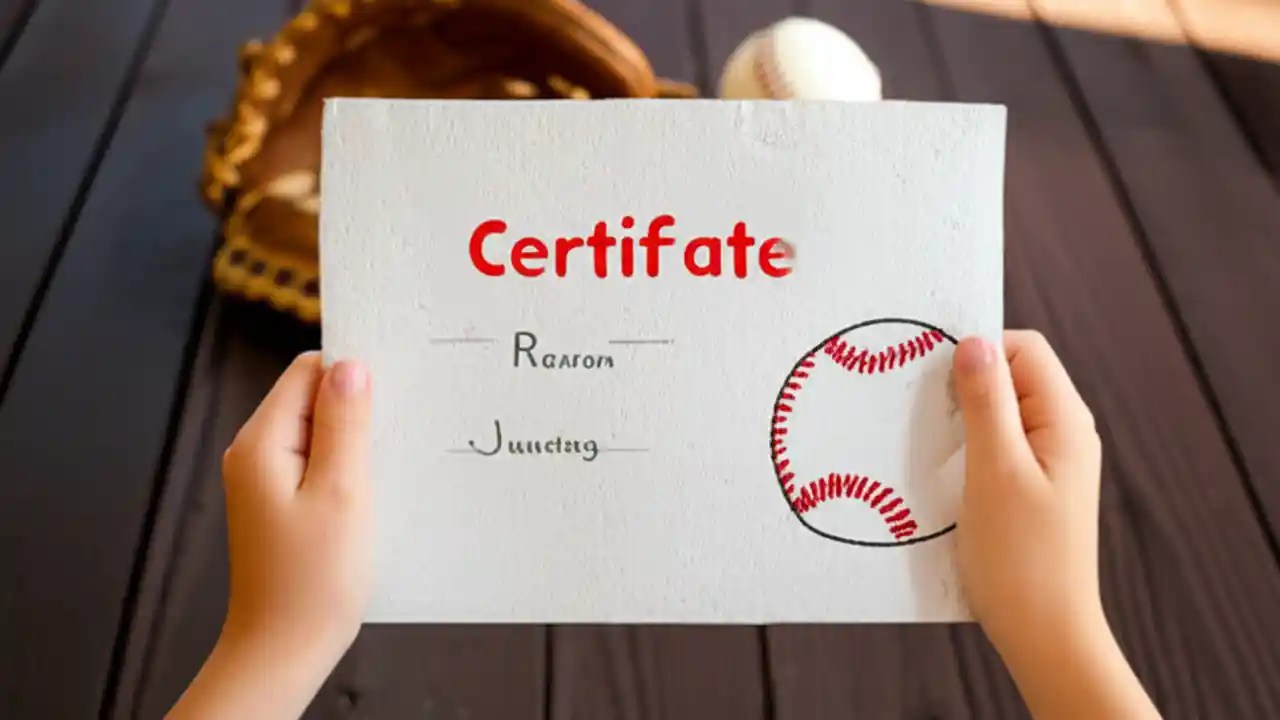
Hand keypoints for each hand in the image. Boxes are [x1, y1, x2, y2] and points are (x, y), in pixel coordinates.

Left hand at [168, 352, 371, 718]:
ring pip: (320, 433)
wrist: (284, 650)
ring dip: (357, 443)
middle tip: (397, 436)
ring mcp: (266, 480)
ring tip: (386, 470)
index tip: (395, 391)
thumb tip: (350, 365)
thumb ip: (345, 423)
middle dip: (358, 409)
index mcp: (261, 442)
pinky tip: (371, 493)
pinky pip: (318, 464)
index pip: (307, 371)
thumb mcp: (341, 492)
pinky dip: (347, 470)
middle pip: (313, 398)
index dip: (352, 372)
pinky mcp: (282, 504)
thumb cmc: (313, 581)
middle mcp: (255, 454)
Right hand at [952, 331, 1158, 718]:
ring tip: (927, 441)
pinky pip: (997, 446)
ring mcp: (1049, 463)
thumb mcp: (994, 470)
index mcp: (1064, 421)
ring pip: (1000, 414)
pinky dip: (967, 448)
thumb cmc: (1020, 556)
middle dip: (964, 384)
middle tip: (919, 408)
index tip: (931, 376)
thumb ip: (986, 403)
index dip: (978, 351)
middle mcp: (1063, 434)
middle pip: (1012, 378)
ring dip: (962, 419)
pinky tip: (941, 470)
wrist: (1044, 632)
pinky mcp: (1030, 488)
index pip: (1023, 350)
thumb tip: (974, 342)